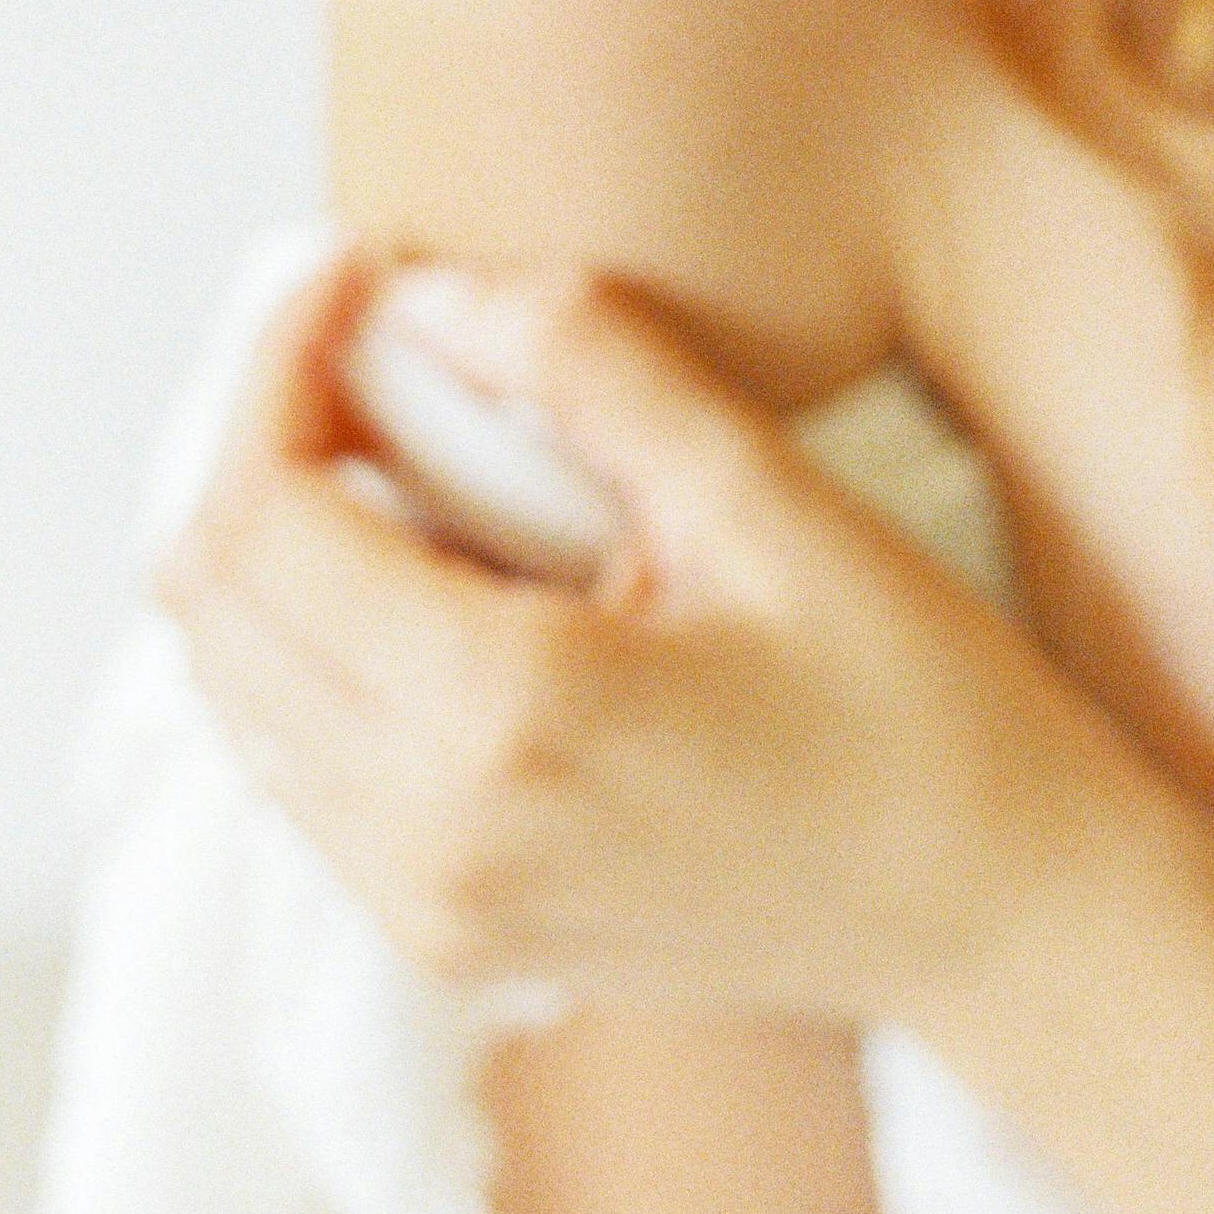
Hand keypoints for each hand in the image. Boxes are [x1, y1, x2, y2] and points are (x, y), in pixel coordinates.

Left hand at [158, 255, 1140, 1029]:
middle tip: (366, 342)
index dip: (276, 366)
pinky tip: (437, 573)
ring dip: (279, 549)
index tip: (355, 273)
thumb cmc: (919, 705)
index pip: (261, 519)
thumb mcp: (765, 500)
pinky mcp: (453, 939)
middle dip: (262, 441)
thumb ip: (588, 370)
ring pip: (237, 695)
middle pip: (211, 609)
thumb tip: (429, 297)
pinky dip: (319, 650)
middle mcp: (425, 838)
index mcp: (498, 719)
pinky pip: (301, 772)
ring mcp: (428, 911)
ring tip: (398, 442)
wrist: (1002, 918)